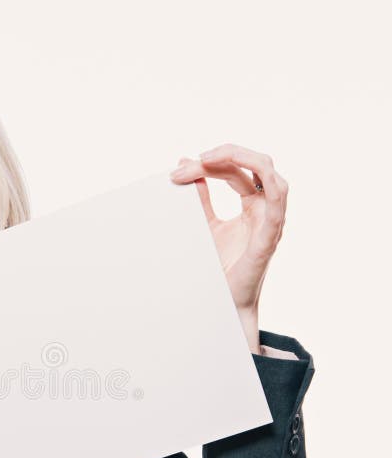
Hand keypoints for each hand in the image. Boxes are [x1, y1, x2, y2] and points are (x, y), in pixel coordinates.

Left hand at [169, 143, 289, 352]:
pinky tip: (244, 172)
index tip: (178, 171)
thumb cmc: (218, 266)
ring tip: (209, 158)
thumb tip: (183, 163)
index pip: (235, 170)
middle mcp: (265, 208)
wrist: (222, 300)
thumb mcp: (204, 223)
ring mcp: (271, 220)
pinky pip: (278, 200)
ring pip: (269, 173)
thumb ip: (199, 197)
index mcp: (252, 204)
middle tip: (192, 161)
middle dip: (223, 156)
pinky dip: (265, 181)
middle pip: (252, 165)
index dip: (210, 164)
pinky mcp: (270, 234)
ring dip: (242, 158)